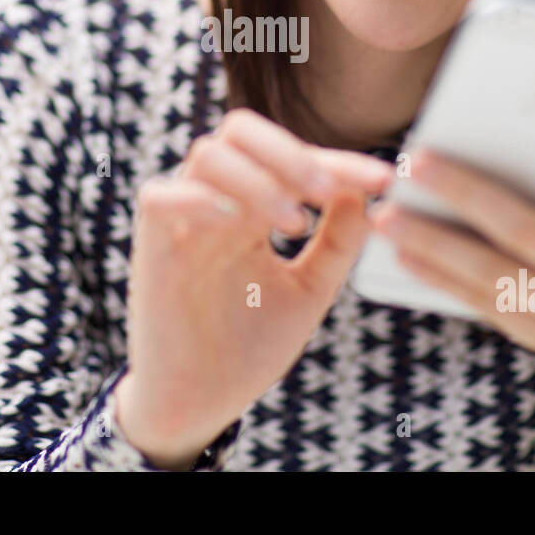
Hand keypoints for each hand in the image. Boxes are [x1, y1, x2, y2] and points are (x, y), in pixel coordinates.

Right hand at [116, 108, 394, 466]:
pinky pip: (158, 197)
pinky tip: (237, 223)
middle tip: (327, 190)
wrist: (200, 403)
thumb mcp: (309, 290)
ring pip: (207, 154)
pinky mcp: (151, 249)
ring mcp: (182, 223)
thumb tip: (367, 194)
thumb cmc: (248, 346)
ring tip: (293, 221)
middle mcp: (218, 203)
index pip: (293, 157)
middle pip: (242, 131)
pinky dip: (198, 199)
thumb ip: (337, 243)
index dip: (340, 161)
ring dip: (257, 178)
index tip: (383, 179)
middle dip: (291, 153)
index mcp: (253, 207)